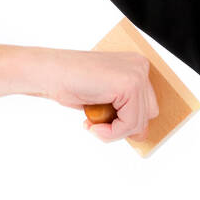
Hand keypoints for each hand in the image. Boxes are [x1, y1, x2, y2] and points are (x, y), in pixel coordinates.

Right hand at [40, 50, 157, 142]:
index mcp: (135, 66)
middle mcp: (140, 67)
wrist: (50, 73)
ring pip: (139, 122)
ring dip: (113, 132)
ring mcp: (137, 74)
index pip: (148, 105)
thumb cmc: (71, 83)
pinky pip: (129, 123)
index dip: (128, 120)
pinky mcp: (130, 85)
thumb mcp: (105, 95)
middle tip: (99, 126)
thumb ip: (124, 107)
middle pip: (148, 114)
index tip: (108, 126)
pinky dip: (110, 133)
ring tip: (92, 125)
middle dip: (124, 126)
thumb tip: (141, 134)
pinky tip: (91, 126)